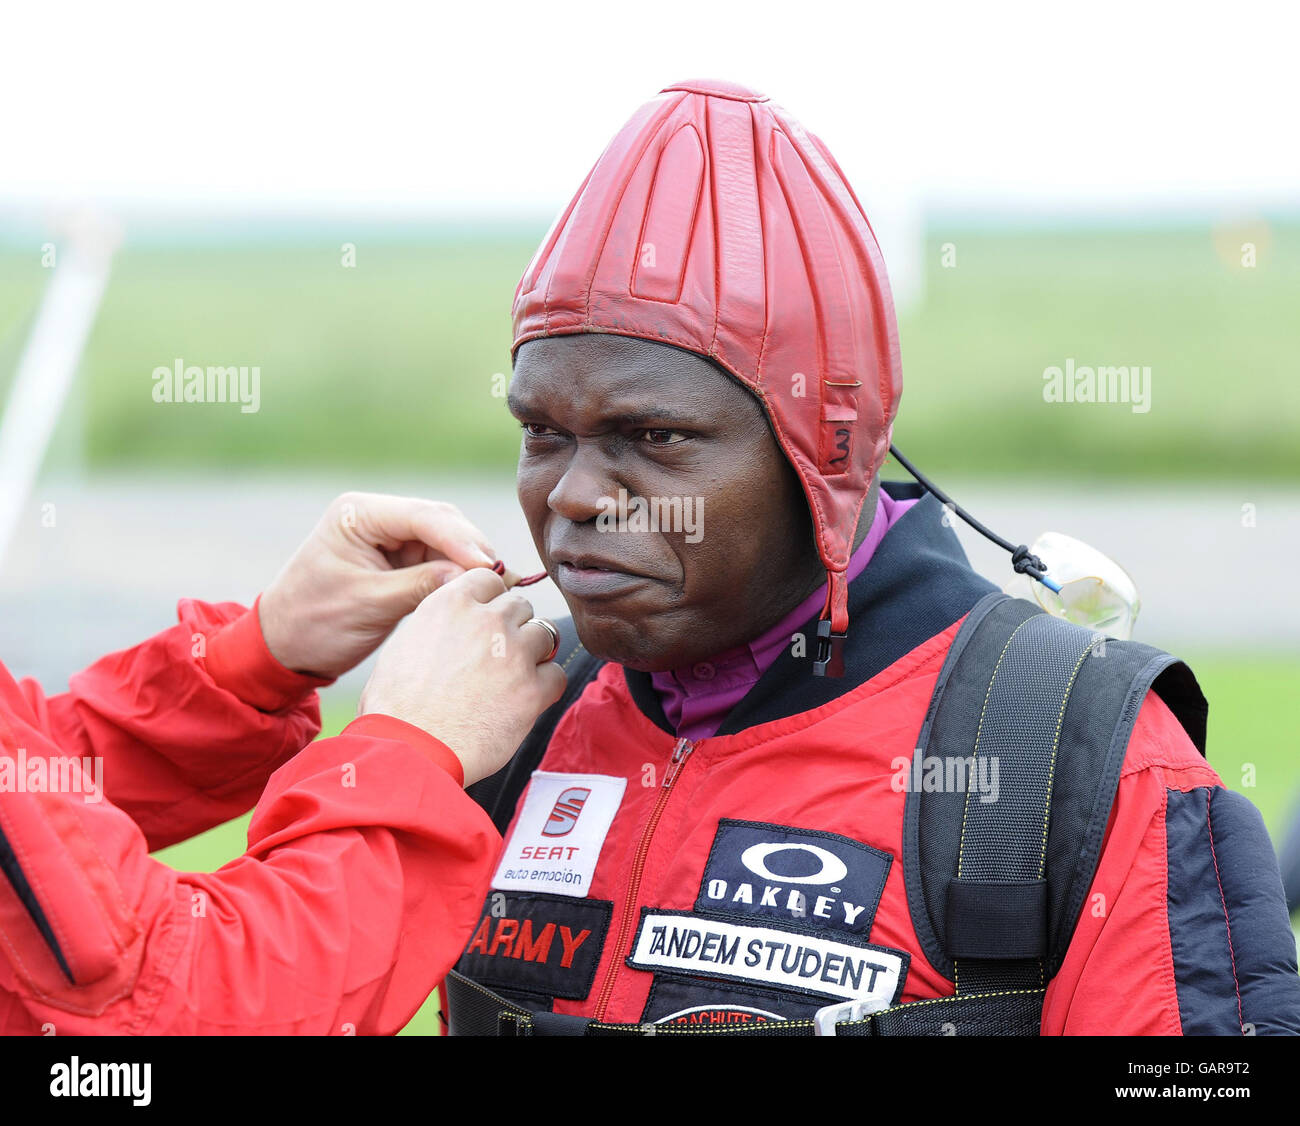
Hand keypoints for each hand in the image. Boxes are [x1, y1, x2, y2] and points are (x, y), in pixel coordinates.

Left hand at [258, 492, 496, 679]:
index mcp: (358, 514)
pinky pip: (438, 561)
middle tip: (505, 579)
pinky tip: (481, 591)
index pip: (423, 517)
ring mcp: (388, 538)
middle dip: (473, 550)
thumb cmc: (313, 623)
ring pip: (445, 541)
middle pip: (440, 523)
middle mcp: (376, 517)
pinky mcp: (397, 560)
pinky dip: (459, 575)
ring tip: (501, 587)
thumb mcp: (369, 604)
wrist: (283, 648)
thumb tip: (474, 577)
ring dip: (470, 563)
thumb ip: (421, 586)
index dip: (462, 540)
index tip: (491, 566)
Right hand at [358, 568, 566, 785]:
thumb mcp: (403, 645)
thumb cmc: (396, 708)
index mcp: (450, 604)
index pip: (489, 577)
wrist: (410, 752)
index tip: (485, 619)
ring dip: (532, 653)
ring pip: (545, 633)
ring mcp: (514, 653)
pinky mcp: (533, 689)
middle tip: (496, 655)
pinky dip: (545, 686)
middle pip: (520, 604)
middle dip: (512, 626)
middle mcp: (486, 620)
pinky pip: (557, 674)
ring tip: (511, 677)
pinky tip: (524, 700)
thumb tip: (456, 622)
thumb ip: (438, 623)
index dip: (490, 599)